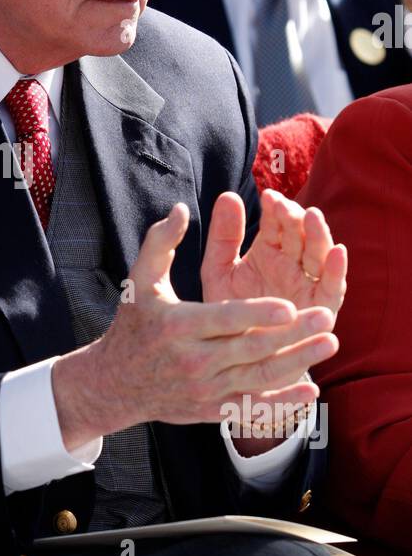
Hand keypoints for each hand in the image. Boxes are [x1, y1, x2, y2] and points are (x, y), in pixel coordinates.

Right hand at [52, 202, 337, 446]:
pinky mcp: (210, 411)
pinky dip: (282, 401)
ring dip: (297, 363)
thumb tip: (181, 209)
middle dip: (291, 336)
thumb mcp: (139, 282)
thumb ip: (160, 243)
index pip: (224, 320)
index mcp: (177, 327)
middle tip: (325, 318)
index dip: (257, 315)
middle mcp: (192, 362)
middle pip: (250, 349)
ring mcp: (203, 390)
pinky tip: (310, 390)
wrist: (114, 384)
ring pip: (258, 378)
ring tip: (329, 344)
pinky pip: (251, 407)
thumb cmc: (134, 324)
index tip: (289, 307)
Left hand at [201, 190, 346, 322]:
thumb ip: (223, 237)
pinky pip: (332, 288)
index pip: (276, 223)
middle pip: (300, 234)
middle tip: (285, 207)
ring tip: (312, 217)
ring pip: (319, 255)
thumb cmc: (226, 314)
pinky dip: (337, 270)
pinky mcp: (320, 309)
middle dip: (295, 218)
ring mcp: (308, 285)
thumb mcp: (218, 271)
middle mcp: (292, 264)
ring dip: (318, 235)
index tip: (267, 196)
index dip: (274, 209)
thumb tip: (227, 195)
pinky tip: (337, 252)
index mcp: (269, 251)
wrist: (234, 359)